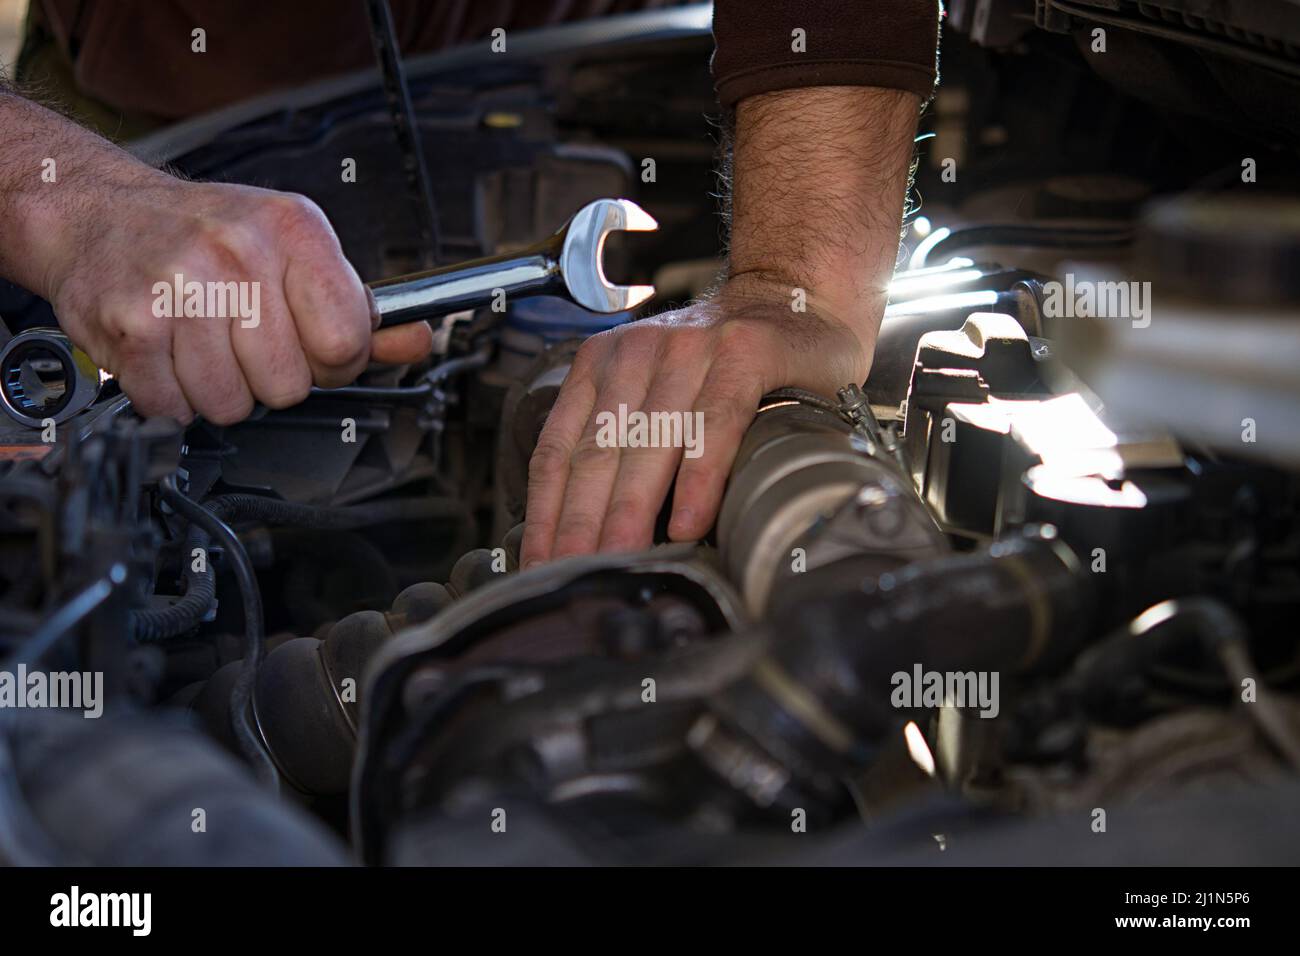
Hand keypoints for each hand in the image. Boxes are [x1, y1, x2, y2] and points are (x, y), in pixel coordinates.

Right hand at [44, 170, 432, 423]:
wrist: (99, 212)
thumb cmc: (204, 234)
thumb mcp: (294, 248)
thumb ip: (360, 305)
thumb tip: (416, 339)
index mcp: (292, 229)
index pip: (347, 339)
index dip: (336, 361)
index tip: (315, 348)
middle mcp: (237, 252)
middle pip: (290, 384)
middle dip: (271, 378)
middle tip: (245, 342)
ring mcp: (179, 288)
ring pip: (233, 404)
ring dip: (219, 391)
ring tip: (203, 345)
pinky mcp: (131, 324)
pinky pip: (175, 408)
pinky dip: (172, 397)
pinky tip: (169, 355)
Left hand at [519, 274, 874, 566]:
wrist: (798, 302)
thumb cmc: (728, 366)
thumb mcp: (659, 394)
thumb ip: (629, 446)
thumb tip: (597, 538)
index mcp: (603, 366)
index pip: (558, 449)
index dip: (546, 513)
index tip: (538, 565)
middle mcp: (638, 352)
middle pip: (598, 453)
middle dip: (580, 524)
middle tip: (572, 577)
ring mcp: (691, 348)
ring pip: (649, 441)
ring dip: (630, 510)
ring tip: (619, 560)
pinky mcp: (745, 352)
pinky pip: (714, 423)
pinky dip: (698, 478)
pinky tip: (687, 523)